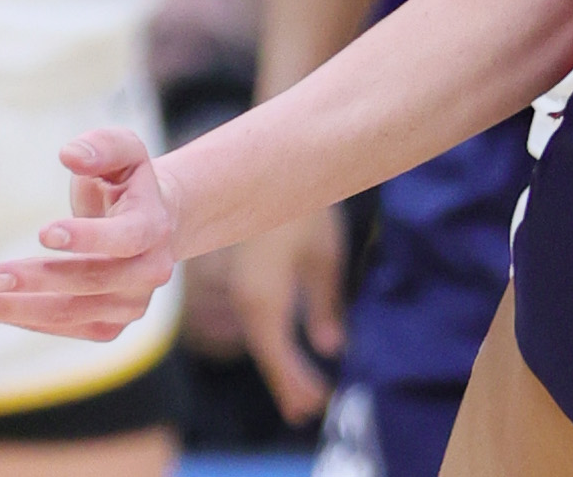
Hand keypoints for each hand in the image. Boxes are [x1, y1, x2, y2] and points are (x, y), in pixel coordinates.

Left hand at [0, 127, 182, 341]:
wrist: (150, 222)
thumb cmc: (127, 180)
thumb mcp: (124, 150)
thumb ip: (102, 146)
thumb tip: (70, 154)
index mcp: (154, 226)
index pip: (124, 239)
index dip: (87, 239)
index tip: (44, 232)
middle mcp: (148, 273)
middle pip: (89, 283)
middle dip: (36, 280)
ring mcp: (128, 306)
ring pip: (67, 313)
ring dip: (13, 308)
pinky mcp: (106, 327)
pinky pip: (59, 326)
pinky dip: (19, 317)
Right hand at [230, 206, 345, 423]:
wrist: (271, 165)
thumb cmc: (302, 208)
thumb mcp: (323, 257)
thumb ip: (325, 305)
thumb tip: (329, 347)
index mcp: (263, 300)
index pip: (279, 358)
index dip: (298, 383)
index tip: (320, 402)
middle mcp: (246, 299)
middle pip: (267, 353)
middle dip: (288, 382)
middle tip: (311, 408)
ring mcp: (243, 287)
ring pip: (261, 337)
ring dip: (281, 363)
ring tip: (301, 391)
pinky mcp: (245, 274)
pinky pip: (258, 319)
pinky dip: (273, 340)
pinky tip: (285, 347)